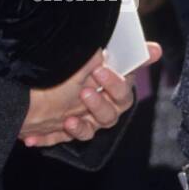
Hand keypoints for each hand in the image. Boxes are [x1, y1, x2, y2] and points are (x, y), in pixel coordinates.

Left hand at [20, 45, 152, 147]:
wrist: (38, 87)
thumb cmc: (74, 65)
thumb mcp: (88, 56)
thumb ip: (116, 52)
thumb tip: (155, 49)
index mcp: (112, 87)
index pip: (123, 89)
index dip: (116, 83)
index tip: (99, 70)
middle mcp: (103, 106)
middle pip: (112, 113)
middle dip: (99, 103)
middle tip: (84, 90)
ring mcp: (86, 120)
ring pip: (92, 129)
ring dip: (82, 126)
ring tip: (69, 119)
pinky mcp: (67, 131)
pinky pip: (62, 139)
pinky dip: (48, 139)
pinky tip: (33, 140)